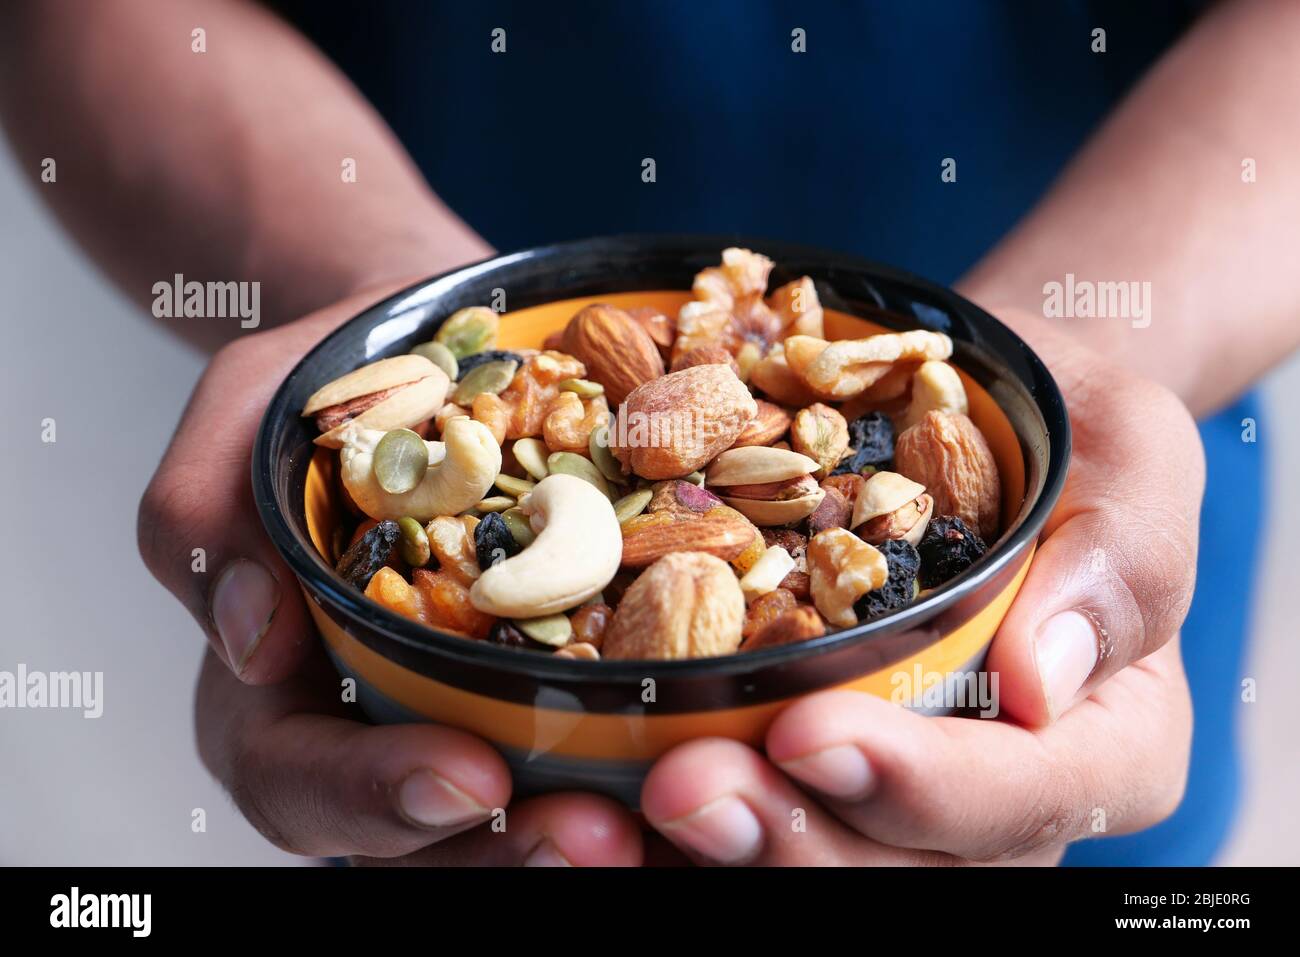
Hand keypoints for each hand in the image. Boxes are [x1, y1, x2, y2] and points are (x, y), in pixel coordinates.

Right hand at [139, 285, 641, 864]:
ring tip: (660, 822)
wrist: (445, 344)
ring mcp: (478, 708)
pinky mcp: (566, 678)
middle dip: (498, 853)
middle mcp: (380, 718)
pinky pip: (598, 750)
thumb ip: (212, 509)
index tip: (469, 774)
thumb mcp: (255, 408)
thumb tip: (257, 640)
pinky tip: (721, 760)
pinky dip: (648, 769)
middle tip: (592, 836)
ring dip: (583, 834)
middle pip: (419, 839)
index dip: (374, 797)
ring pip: (517, 818)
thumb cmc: (343, 377)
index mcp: (284, 680)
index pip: (300, 778)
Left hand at [640, 315, 1202, 863]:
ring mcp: (887, 793)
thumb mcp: (1126, 451)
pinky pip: (731, 830)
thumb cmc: (1053, 424)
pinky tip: (579, 806)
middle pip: (900, 867)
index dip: (923, 790)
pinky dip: (651, 834)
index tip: (810, 733)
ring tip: (601, 817)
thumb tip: (1046, 677)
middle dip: (788, 840)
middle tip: (683, 788)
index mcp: (1096, 739)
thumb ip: (1124, 554)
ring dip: (704, 855)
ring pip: (810, 865)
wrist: (955, 408)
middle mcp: (990, 794)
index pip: (1025, 799)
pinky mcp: (794, 766)